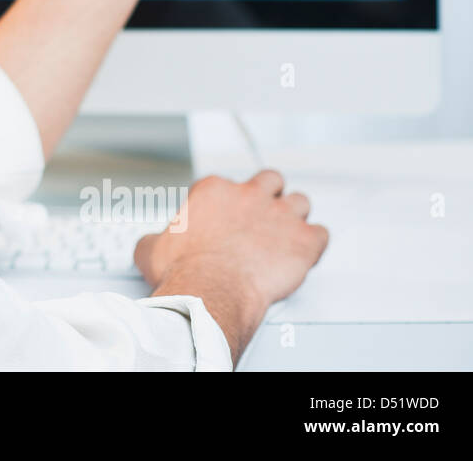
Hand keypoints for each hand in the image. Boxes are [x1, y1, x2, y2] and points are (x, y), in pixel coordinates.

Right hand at [137, 170, 328, 357]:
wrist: (209, 292)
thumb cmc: (184, 271)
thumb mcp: (151, 250)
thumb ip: (155, 240)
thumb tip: (150, 245)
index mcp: (214, 191)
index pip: (226, 184)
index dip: (227, 203)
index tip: (224, 218)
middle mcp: (249, 196)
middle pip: (270, 180)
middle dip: (269, 194)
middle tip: (263, 214)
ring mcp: (280, 216)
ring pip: (300, 201)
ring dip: (296, 216)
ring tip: (288, 233)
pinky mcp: (303, 241)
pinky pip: (321, 234)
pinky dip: (316, 244)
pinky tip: (306, 253)